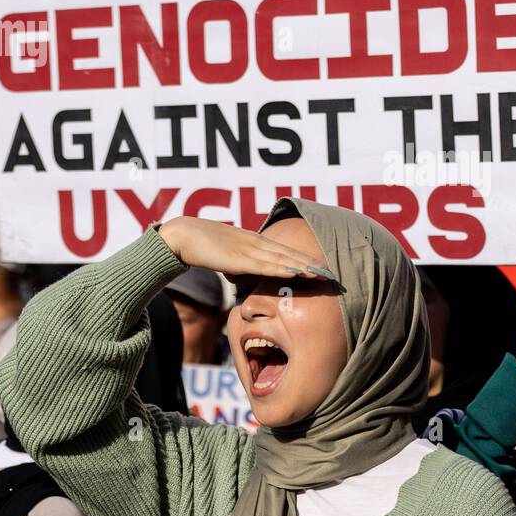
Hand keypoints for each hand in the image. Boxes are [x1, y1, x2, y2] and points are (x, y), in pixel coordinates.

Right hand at [158, 216, 331, 280]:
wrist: (183, 236)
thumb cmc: (204, 247)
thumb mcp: (226, 259)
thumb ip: (237, 267)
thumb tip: (241, 279)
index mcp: (255, 242)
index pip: (286, 251)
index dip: (306, 259)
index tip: (323, 267)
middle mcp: (256, 243)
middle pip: (290, 254)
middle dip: (312, 264)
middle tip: (332, 273)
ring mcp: (249, 250)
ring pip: (282, 260)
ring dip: (304, 267)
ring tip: (322, 274)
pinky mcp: (238, 259)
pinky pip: (264, 266)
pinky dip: (282, 269)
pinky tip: (296, 272)